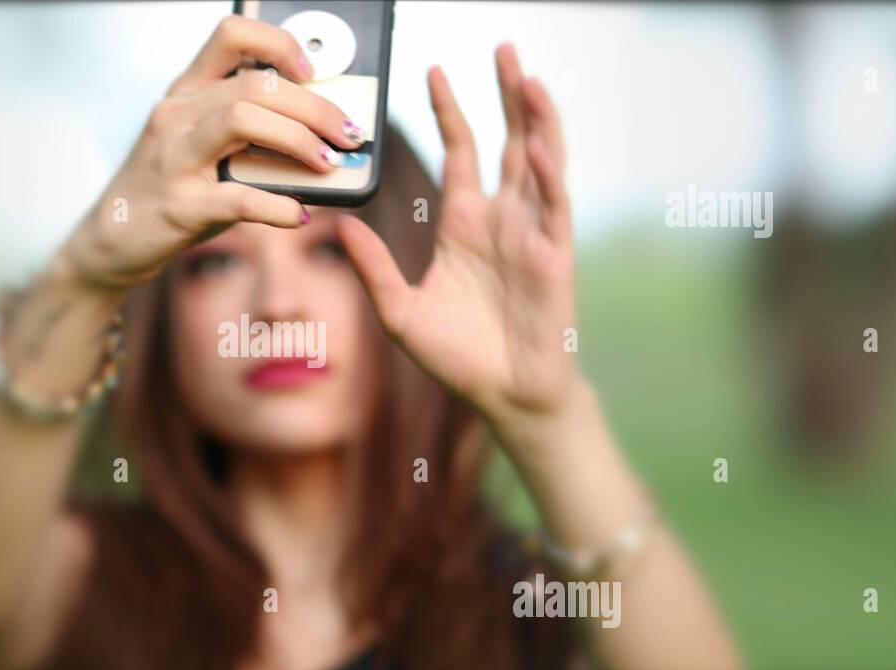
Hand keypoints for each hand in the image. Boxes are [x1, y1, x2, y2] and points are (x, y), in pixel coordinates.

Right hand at [62, 14, 364, 290]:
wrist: (111, 242)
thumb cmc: (169, 190)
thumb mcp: (200, 146)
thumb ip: (247, 132)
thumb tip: (320, 135)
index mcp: (186, 92)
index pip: (232, 36)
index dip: (280, 44)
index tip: (313, 71)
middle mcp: (177, 115)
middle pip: (255, 85)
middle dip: (314, 106)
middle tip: (347, 134)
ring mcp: (174, 158)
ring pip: (243, 120)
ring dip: (298, 139)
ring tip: (328, 164)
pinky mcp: (179, 205)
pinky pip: (238, 198)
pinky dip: (277, 206)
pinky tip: (299, 214)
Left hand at [338, 44, 578, 437]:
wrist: (503, 396)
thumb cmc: (458, 357)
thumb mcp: (400, 312)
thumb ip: (373, 269)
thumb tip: (340, 226)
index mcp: (464, 225)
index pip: (460, 152)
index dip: (450, 111)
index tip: (435, 69)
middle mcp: (501, 219)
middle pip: (507, 141)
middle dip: (506, 95)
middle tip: (503, 48)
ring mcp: (531, 234)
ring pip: (539, 162)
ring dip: (537, 120)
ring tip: (528, 77)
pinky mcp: (554, 257)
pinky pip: (551, 207)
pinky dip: (544, 175)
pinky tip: (533, 146)